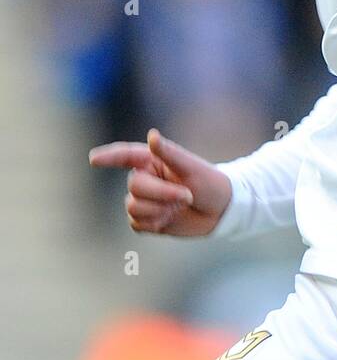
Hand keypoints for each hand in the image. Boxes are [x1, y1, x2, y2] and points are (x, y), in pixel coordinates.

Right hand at [88, 128, 232, 237]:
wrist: (220, 211)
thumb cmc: (209, 183)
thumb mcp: (192, 167)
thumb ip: (169, 153)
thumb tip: (151, 136)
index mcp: (153, 161)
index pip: (125, 156)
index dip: (109, 157)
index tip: (93, 160)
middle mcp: (146, 179)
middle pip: (134, 187)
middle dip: (160, 194)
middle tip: (185, 195)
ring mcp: (145, 200)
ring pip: (133, 207)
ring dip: (158, 210)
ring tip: (179, 207)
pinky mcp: (147, 220)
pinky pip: (137, 223)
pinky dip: (154, 223)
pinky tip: (169, 219)